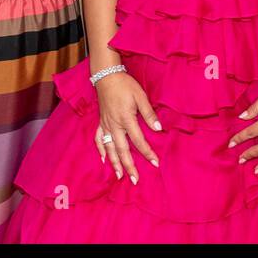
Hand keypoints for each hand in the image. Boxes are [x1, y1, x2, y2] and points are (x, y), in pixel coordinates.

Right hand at [94, 71, 160, 185]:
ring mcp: (106, 125)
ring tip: (120, 176)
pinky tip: (104, 159)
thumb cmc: (125, 85)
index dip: (147, 153)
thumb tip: (158, 128)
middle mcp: (114, 125)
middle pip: (122, 150)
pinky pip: (99, 139)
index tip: (155, 163)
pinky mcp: (101, 122)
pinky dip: (101, 150)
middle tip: (135, 180)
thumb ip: (149, 113)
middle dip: (129, 166)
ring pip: (109, 148)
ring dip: (115, 163)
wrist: (107, 76)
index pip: (138, 140)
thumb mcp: (140, 96)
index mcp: (126, 119)